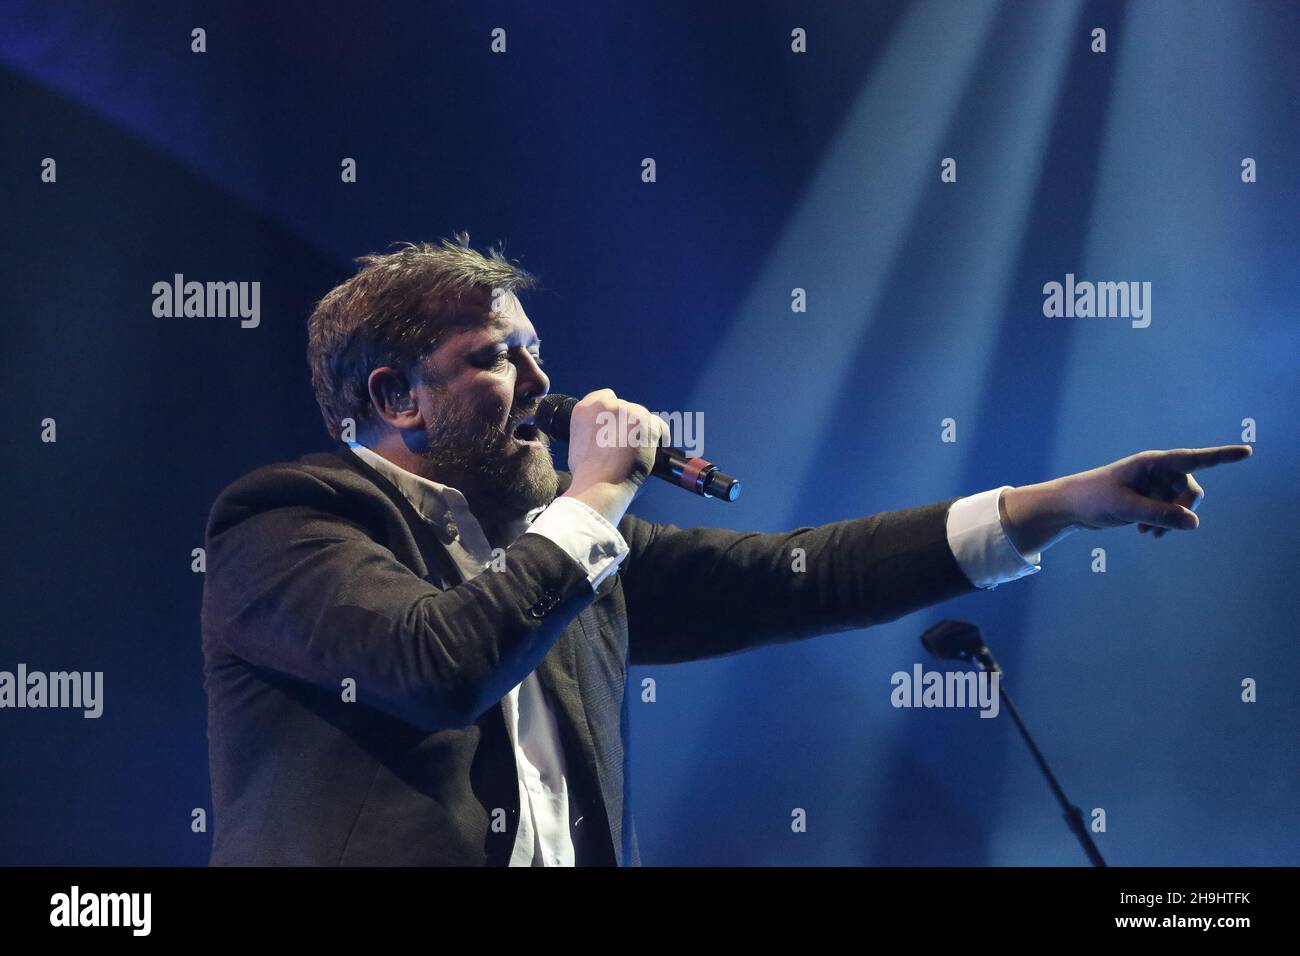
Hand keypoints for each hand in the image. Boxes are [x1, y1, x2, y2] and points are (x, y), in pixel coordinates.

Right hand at [560, 389, 668, 525]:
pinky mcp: (645, 423)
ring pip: (642, 415)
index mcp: (586, 408)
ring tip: (642, 446)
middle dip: (627, 422)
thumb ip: (590, 428)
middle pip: (625, 407)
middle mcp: (606, 405)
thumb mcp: (578, 441)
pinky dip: (661, 435)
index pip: (605, 396)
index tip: (618, 422)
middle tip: (627, 441)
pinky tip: (659, 444)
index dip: (613, 412)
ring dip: (643, 428)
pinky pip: (659, 425)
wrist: (599, 484)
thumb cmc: (587, 472)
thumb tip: (603, 430)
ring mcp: (626, 412)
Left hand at [1001, 445, 1252, 554]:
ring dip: (1171, 519)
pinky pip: (1170, 512)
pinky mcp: (1148, 499)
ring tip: (1149, 533)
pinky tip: (1147, 533)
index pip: (1194, 459)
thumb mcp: (1126, 508)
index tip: (1247, 452)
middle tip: (1161, 527)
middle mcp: (1156, 471)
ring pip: (1181, 504)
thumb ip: (1160, 514)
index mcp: (1152, 463)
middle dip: (1181, 510)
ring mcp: (1153, 485)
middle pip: (1190, 490)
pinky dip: (1164, 523)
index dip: (1221, 457)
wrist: (1070, 506)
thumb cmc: (1093, 499)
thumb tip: (1194, 522)